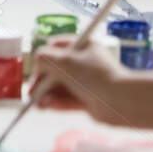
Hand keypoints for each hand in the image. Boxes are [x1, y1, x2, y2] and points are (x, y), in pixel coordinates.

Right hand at [33, 35, 152, 129]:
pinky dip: (56, 103)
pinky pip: (68, 99)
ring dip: (47, 94)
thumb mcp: (62, 60)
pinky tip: (46, 106)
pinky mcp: (89, 98)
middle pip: (57, 69)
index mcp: (83, 45)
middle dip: (43, 81)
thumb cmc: (94, 75)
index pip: (56, 46)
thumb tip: (37, 63)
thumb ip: (44, 58)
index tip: (36, 68)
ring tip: (38, 103)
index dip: (44, 57)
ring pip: (61, 86)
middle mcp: (86, 62)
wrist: (120, 100)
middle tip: (33, 91)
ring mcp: (88, 81)